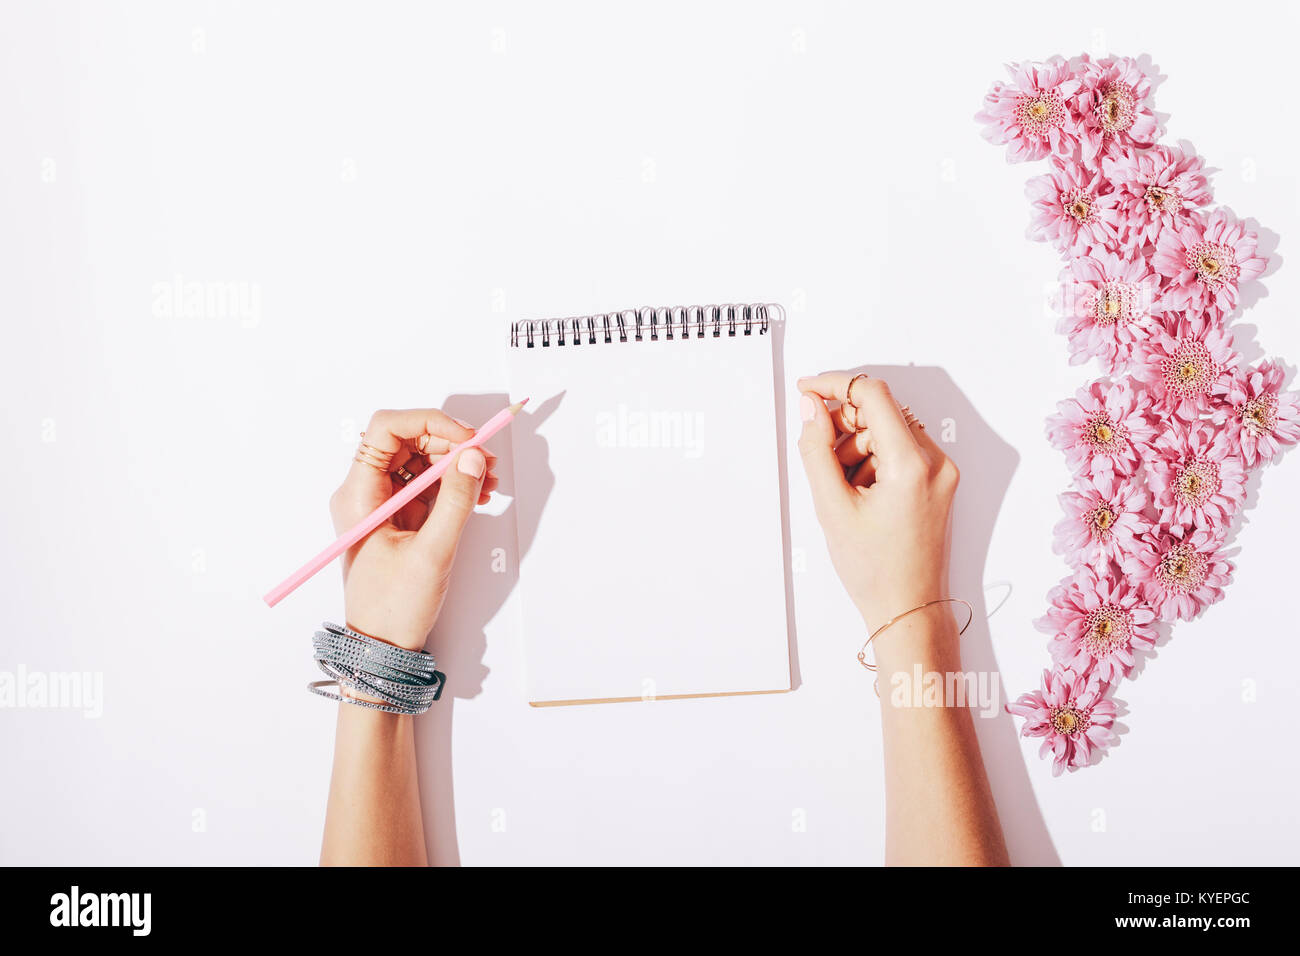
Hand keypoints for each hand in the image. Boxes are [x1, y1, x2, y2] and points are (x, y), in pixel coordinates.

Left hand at [329, 408, 498, 650]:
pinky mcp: (399, 517)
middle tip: (484, 458)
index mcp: (359, 494)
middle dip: (448, 442)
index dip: (428, 422)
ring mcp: (383, 504)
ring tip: (487, 479)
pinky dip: (452, 482)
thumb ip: (456, 501)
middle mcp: (366, 492)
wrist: (382, 647)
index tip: (466, 438)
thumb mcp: (431, 552)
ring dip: (455, 462)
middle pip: (406, 440)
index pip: (386, 429)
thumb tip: (473, 458)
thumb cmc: (393, 607)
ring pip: (419, 459)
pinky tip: (477, 493)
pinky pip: (426, 484)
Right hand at [796, 372, 958, 632]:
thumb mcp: (832, 507)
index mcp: (913, 465)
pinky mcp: (939, 482)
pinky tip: (861, 493)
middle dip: (844, 427)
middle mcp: (936, 462)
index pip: (873, 396)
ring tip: (843, 491)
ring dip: (856, 447)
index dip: (835, 385)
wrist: (908, 609)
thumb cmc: (876, 570)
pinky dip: (873, 460)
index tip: (807, 391)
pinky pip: (900, 450)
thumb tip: (811, 407)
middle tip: (822, 458)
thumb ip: (816, 449)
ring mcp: (942, 472)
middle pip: (881, 412)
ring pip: (888, 431)